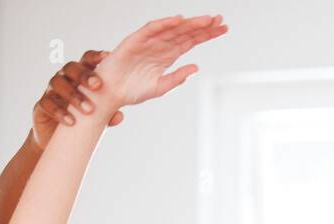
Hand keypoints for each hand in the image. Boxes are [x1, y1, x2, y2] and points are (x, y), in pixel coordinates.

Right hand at [31, 50, 124, 149]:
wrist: (59, 141)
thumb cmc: (83, 123)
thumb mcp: (98, 119)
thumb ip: (108, 114)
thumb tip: (119, 115)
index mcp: (81, 78)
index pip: (86, 61)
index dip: (95, 57)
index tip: (107, 57)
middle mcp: (65, 79)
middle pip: (70, 68)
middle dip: (84, 75)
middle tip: (97, 86)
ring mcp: (52, 91)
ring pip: (58, 83)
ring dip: (74, 95)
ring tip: (88, 110)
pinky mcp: (42, 105)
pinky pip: (47, 103)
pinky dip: (59, 112)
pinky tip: (71, 122)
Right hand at [95, 13, 227, 109]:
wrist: (110, 94)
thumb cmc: (132, 90)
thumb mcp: (161, 87)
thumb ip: (177, 77)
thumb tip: (195, 67)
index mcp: (167, 55)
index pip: (190, 41)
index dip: (206, 34)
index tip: (223, 29)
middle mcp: (159, 46)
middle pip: (185, 32)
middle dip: (203, 26)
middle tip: (220, 20)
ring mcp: (148, 42)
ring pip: (172, 29)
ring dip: (189, 23)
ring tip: (206, 20)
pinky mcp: (134, 41)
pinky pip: (151, 30)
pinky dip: (164, 24)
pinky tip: (178, 20)